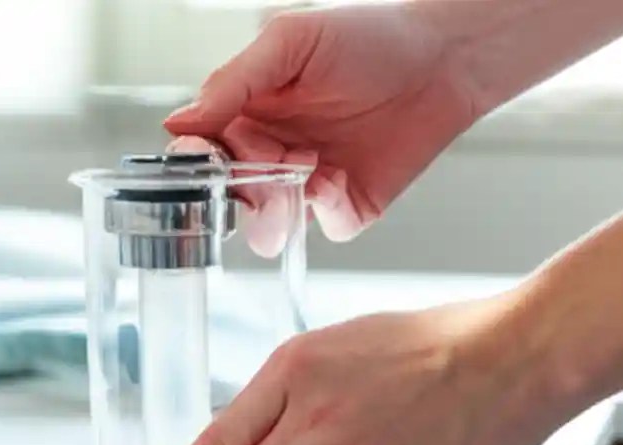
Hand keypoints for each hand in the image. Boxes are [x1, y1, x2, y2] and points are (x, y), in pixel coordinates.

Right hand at [166, 4, 482, 250]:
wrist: (444, 57)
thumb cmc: (369, 38)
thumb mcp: (289, 43)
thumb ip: (232, 83)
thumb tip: (177, 124)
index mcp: (246, 114)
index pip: (201, 152)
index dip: (198, 162)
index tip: (209, 160)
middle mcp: (270, 153)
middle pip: (229, 194)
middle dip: (246, 184)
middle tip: (275, 160)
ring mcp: (307, 184)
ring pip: (268, 226)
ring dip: (277, 209)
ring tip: (304, 174)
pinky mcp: (348, 206)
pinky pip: (324, 229)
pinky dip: (327, 210)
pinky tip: (338, 176)